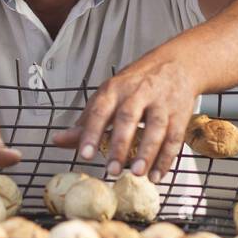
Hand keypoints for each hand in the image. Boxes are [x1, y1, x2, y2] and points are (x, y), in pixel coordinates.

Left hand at [51, 56, 197, 181]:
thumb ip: (86, 121)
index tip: (84, 154)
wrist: (177, 63)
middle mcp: (138, 93)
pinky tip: (157, 175)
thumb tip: (57, 141)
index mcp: (115, 89)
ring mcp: (161, 102)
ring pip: (155, 128)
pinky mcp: (180, 113)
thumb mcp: (109, 95)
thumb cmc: (137, 83)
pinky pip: (174, 137)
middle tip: (111, 170)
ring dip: (146, 152)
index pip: (100, 110)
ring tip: (137, 173)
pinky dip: (166, 158)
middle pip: (128, 118)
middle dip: (119, 145)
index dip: (91, 132)